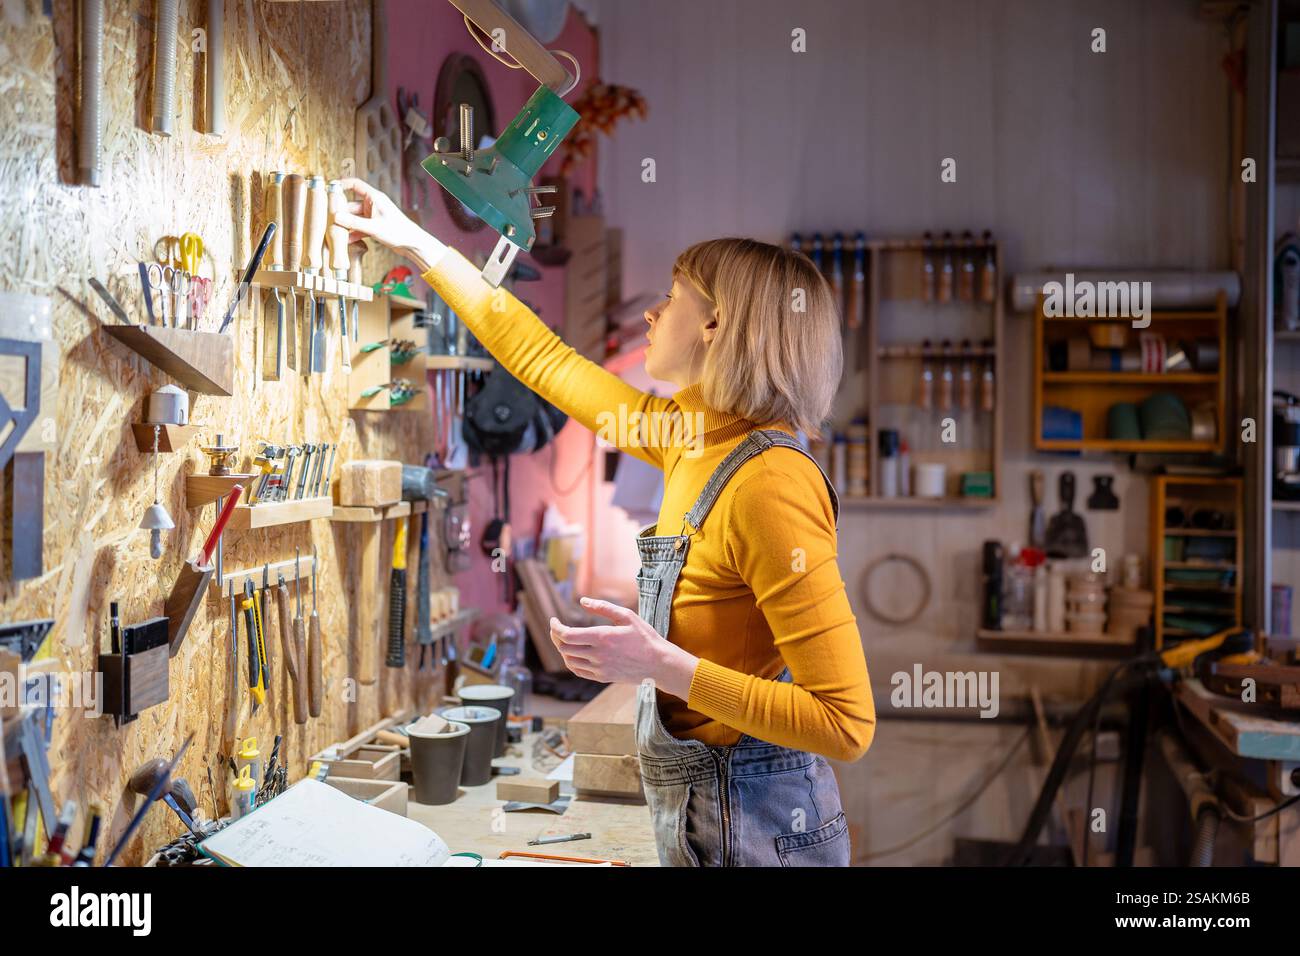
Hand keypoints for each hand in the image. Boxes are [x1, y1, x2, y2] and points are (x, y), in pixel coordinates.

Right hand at [334, 178, 445, 271]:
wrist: (412, 244)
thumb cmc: (398, 232)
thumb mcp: (373, 227)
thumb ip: (354, 222)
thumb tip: (335, 217)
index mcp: (374, 198)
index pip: (355, 185)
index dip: (342, 185)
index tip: (329, 190)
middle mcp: (372, 204)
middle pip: (351, 205)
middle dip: (340, 212)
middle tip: (327, 219)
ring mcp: (373, 216)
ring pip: (354, 218)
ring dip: (345, 225)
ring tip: (334, 232)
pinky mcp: (374, 226)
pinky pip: (359, 227)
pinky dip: (353, 233)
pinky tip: (346, 241)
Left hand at [550, 597, 699, 698]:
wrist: (658, 664)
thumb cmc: (645, 637)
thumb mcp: (627, 616)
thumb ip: (603, 607)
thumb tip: (583, 601)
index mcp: (602, 637)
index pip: (567, 635)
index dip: (555, 628)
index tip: (553, 620)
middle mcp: (598, 655)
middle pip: (564, 647)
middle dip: (556, 636)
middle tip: (556, 628)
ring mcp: (599, 668)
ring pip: (569, 660)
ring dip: (563, 649)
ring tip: (565, 639)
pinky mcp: (602, 677)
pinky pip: (579, 671)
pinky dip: (571, 662)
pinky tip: (573, 653)